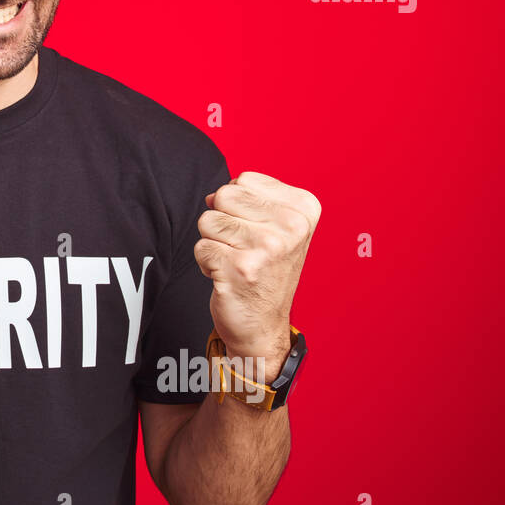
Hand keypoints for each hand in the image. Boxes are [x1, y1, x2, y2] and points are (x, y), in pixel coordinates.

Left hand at [196, 171, 319, 379]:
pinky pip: (200, 247)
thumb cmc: (264, 269)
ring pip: (208, 220)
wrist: (263, 324)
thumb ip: (247, 199)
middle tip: (242, 248)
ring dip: (213, 242)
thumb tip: (211, 196)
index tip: (257, 231)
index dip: (238, 205)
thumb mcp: (273, 226)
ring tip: (235, 261)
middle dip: (222, 221)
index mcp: (304, 208)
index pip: (244, 180)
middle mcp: (292, 227)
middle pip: (223, 196)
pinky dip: (206, 263)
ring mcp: (268, 248)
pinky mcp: (241, 269)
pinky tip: (227, 276)